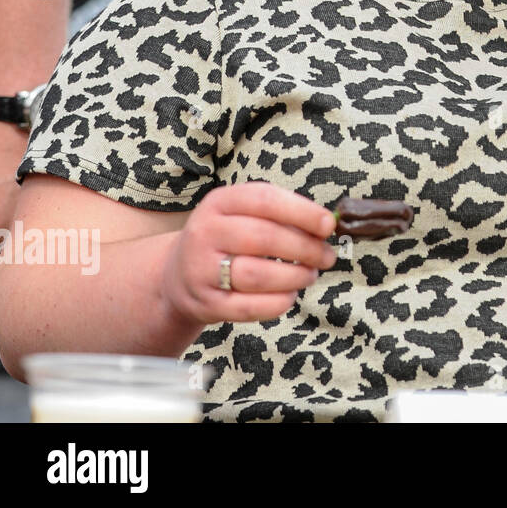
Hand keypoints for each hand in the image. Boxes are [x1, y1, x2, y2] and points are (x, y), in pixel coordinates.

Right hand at [159, 182, 336, 327]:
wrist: (177, 275)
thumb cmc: (227, 239)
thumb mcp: (242, 214)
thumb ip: (281, 213)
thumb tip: (327, 225)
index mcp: (218, 203)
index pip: (265, 200)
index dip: (303, 212)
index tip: (329, 225)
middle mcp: (205, 233)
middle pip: (264, 238)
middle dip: (305, 248)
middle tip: (327, 256)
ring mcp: (201, 270)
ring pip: (257, 274)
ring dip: (295, 276)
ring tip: (311, 274)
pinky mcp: (206, 304)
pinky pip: (249, 307)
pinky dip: (278, 302)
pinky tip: (291, 295)